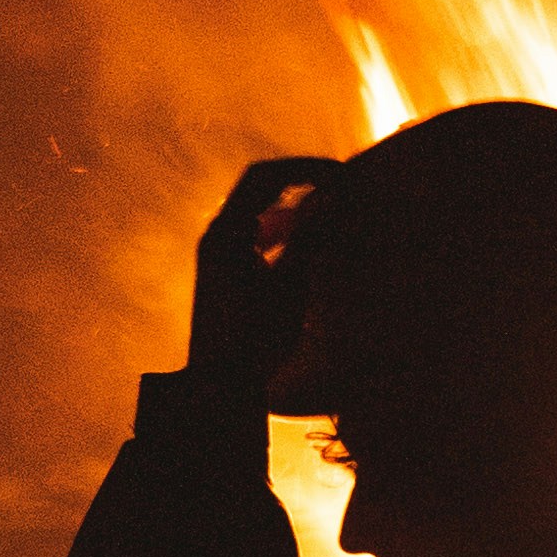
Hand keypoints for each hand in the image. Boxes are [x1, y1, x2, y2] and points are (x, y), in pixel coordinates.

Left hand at [181, 150, 342, 405]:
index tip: (340, 173)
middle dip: (299, 182)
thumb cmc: (254, 338)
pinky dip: (282, 230)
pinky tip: (303, 244)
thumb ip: (312, 234)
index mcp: (225, 232)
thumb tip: (334, 194)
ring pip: (256, 213)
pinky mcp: (224, 275)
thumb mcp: (291, 284)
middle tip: (338, 184)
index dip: (305, 167)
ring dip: (292, 206)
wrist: (221, 388)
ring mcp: (216, 256)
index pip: (264, 176)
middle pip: (258, 189)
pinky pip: (254, 237)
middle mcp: (216, 237)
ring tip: (327, 211)